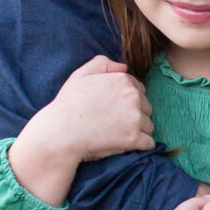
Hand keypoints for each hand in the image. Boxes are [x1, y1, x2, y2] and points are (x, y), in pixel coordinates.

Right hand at [7, 55, 153, 203]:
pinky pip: (149, 143)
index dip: (127, 101)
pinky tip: (129, 146)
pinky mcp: (134, 138)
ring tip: (118, 135)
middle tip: (114, 123)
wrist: (60, 133)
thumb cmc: (68, 104)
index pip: (139, 90)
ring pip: (148, 125)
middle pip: (146, 107)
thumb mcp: (80, 75)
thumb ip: (102, 64)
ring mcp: (135, 117)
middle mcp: (133, 96)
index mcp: (122, 80)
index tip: (114, 110)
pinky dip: (142, 145)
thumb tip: (123, 67)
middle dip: (135, 115)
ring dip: (138, 130)